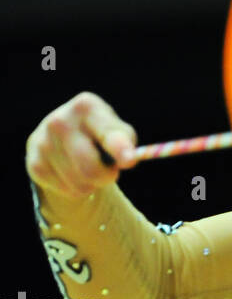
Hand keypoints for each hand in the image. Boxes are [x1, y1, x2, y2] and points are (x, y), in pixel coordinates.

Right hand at [25, 91, 139, 200]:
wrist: (64, 135)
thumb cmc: (100, 133)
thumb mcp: (117, 130)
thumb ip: (126, 142)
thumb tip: (128, 159)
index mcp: (86, 106)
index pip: (106, 133)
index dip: (120, 149)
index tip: (129, 160)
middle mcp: (60, 121)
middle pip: (91, 168)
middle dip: (108, 176)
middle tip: (111, 170)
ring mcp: (43, 143)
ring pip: (80, 184)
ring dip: (93, 184)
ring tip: (91, 167)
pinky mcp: (34, 164)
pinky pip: (68, 191)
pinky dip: (78, 188)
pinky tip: (75, 172)